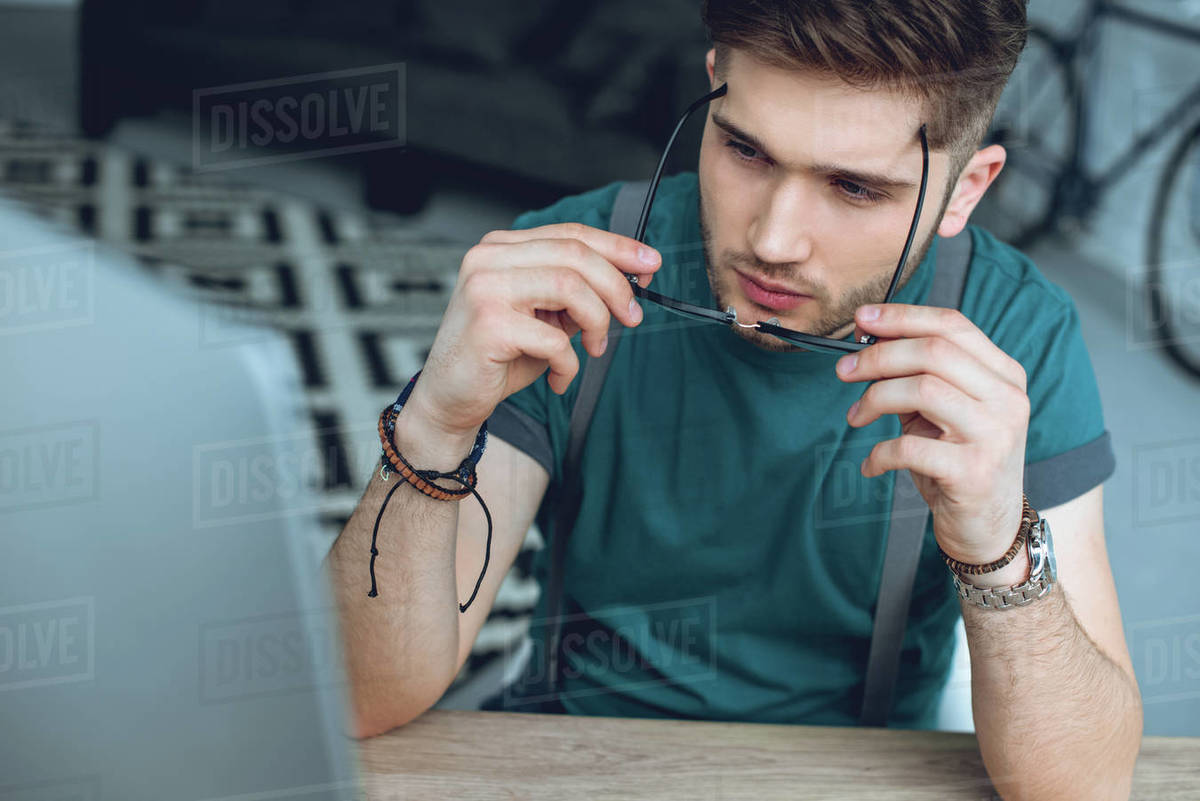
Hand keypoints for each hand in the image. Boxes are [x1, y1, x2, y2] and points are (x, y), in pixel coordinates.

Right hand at [406, 222, 660, 438]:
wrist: (451, 398)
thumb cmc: (500, 357)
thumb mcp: (545, 318)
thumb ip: (577, 295)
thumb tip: (630, 280)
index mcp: (502, 248)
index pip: (569, 235)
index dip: (617, 247)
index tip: (650, 264)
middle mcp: (488, 259)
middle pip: (574, 255)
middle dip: (616, 286)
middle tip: (632, 317)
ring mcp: (485, 288)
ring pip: (569, 286)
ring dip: (597, 321)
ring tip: (594, 348)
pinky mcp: (488, 325)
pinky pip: (554, 338)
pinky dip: (570, 363)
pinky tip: (561, 378)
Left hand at [834, 303, 1029, 564]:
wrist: (989, 528)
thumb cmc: (958, 462)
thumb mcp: (943, 412)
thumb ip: (916, 376)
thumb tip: (867, 341)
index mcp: (1003, 374)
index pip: (953, 326)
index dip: (903, 317)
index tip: (861, 320)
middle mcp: (1007, 399)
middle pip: (934, 353)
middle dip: (879, 356)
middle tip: (844, 371)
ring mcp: (995, 435)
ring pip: (923, 390)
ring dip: (875, 399)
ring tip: (855, 417)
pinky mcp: (974, 473)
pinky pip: (911, 447)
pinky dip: (879, 453)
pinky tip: (870, 465)